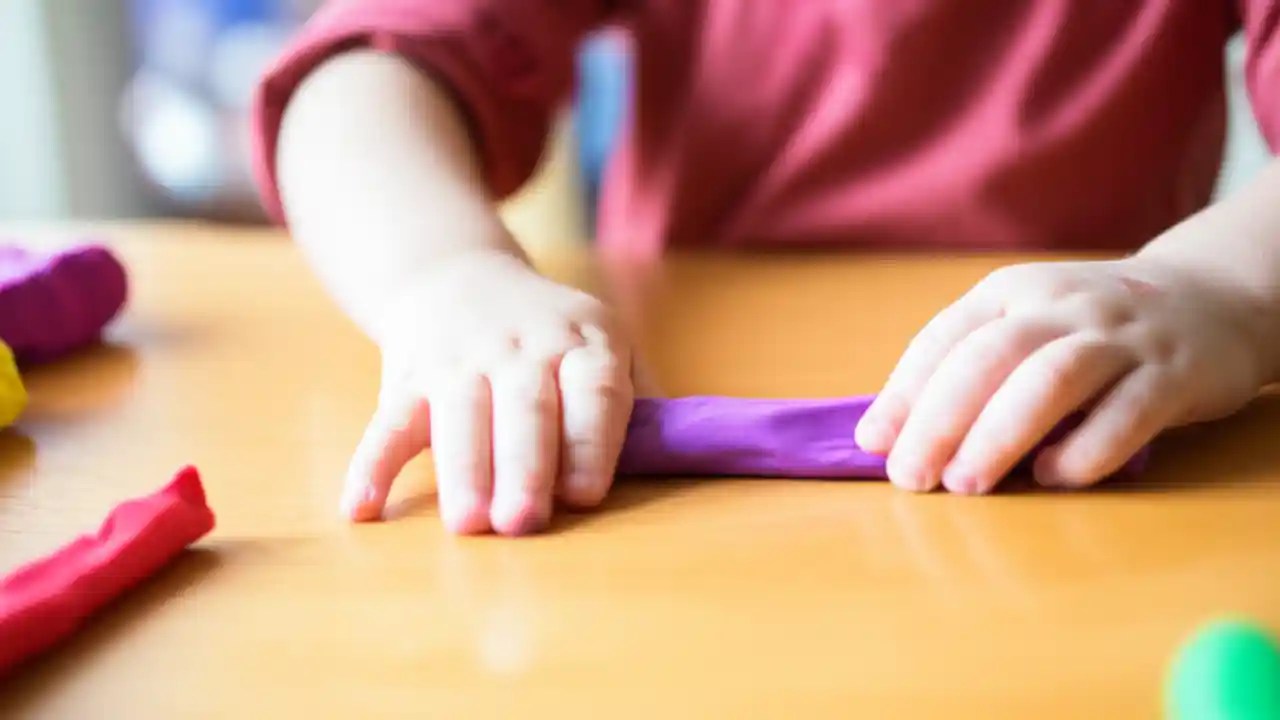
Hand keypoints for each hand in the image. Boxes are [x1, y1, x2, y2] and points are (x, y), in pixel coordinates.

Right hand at [342, 250, 635, 534]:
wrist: (458, 277)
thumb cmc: (549, 334)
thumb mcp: (602, 339)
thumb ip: (635, 393)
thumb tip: (672, 451)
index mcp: (583, 341)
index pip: (593, 391)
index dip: (591, 441)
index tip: (585, 494)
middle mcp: (522, 346)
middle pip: (526, 408)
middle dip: (525, 466)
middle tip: (524, 521)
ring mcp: (460, 359)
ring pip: (460, 414)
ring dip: (463, 470)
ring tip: (468, 524)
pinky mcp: (408, 375)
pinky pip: (387, 421)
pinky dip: (371, 464)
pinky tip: (362, 508)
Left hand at [855, 257, 1270, 493]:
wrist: (1211, 296)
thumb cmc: (1090, 330)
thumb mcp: (1024, 327)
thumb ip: (964, 373)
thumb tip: (885, 437)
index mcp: (1010, 293)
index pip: (944, 339)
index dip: (904, 393)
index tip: (873, 444)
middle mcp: (1061, 306)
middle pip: (988, 359)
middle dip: (940, 421)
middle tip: (911, 477)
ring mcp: (1120, 337)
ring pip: (1051, 379)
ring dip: (999, 435)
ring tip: (965, 484)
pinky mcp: (1175, 374)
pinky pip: (1127, 413)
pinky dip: (1085, 450)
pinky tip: (1052, 479)